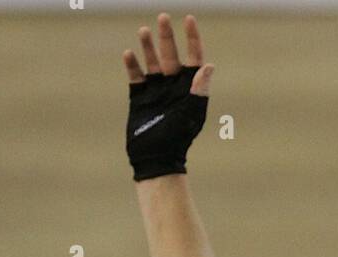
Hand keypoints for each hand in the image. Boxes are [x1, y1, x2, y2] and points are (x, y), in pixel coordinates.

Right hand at [123, 13, 214, 181]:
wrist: (155, 159)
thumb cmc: (177, 139)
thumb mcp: (191, 114)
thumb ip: (199, 90)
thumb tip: (208, 66)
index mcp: (189, 88)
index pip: (194, 57)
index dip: (193, 38)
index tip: (188, 19)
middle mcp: (173, 86)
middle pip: (171, 54)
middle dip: (167, 36)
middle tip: (163, 17)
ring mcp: (156, 91)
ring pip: (152, 61)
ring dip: (148, 46)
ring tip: (143, 30)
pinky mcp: (139, 98)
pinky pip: (136, 76)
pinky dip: (132, 65)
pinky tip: (129, 53)